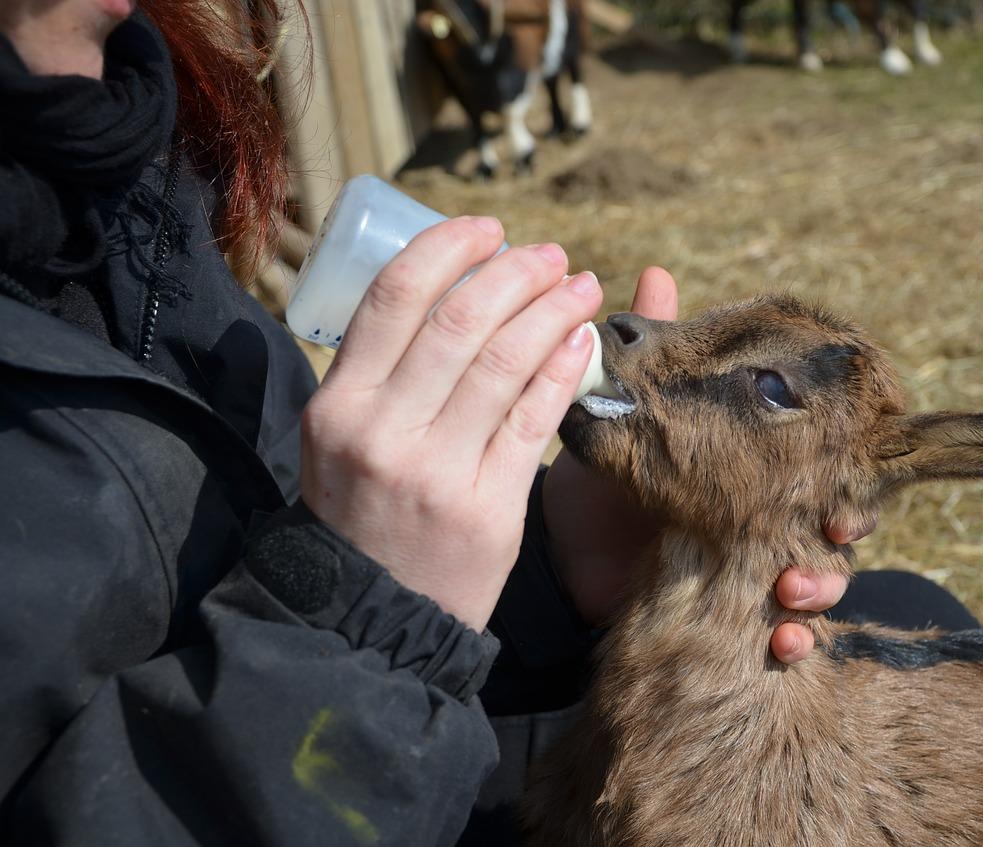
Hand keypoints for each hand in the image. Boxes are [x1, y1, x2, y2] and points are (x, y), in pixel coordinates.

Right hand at [300, 217, 602, 630]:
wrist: (372, 618)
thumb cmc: (364, 514)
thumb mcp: (342, 439)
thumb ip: (379, 373)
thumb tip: (442, 290)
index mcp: (337, 404)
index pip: (393, 297)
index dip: (447, 249)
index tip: (488, 228)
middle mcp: (380, 432)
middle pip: (458, 321)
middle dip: (514, 273)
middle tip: (550, 254)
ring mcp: (433, 472)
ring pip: (502, 362)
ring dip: (550, 311)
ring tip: (581, 285)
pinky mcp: (485, 508)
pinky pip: (531, 420)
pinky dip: (562, 370)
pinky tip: (583, 341)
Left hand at [542, 268, 874, 661]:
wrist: (561, 559)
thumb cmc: (600, 481)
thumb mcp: (628, 417)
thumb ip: (653, 353)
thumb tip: (656, 270)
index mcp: (754, 472)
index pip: (826, 465)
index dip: (849, 468)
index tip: (844, 464)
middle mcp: (765, 522)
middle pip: (835, 525)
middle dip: (844, 529)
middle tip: (833, 528)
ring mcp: (751, 573)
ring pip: (818, 582)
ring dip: (820, 588)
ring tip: (793, 590)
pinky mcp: (733, 621)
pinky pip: (781, 637)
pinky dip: (793, 641)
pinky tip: (783, 644)